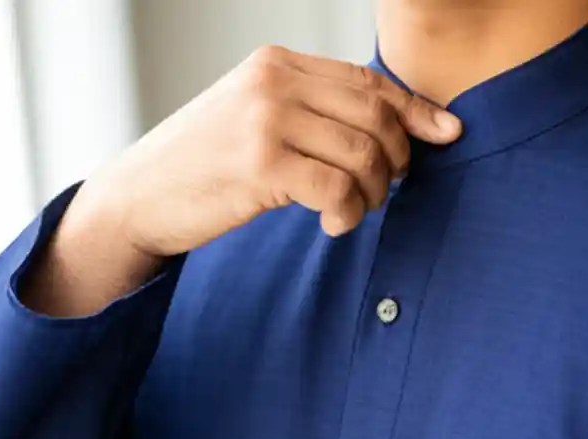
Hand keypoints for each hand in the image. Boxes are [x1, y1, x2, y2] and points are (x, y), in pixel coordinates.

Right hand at [69, 44, 461, 254]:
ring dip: (374, 193)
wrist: (139, 197)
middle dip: (398, 157)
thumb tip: (392, 128)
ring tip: (354, 211)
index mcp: (277, 64)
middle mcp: (273, 83)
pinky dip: (349, 214)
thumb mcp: (254, 116)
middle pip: (376, 115)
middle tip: (387, 187)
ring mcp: (265, 122)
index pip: (368, 81)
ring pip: (363, 155)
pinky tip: (335, 225)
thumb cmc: (205, 164)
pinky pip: (339, 190)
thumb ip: (311, 110)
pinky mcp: (260, 166)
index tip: (448, 133)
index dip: (416, 110)